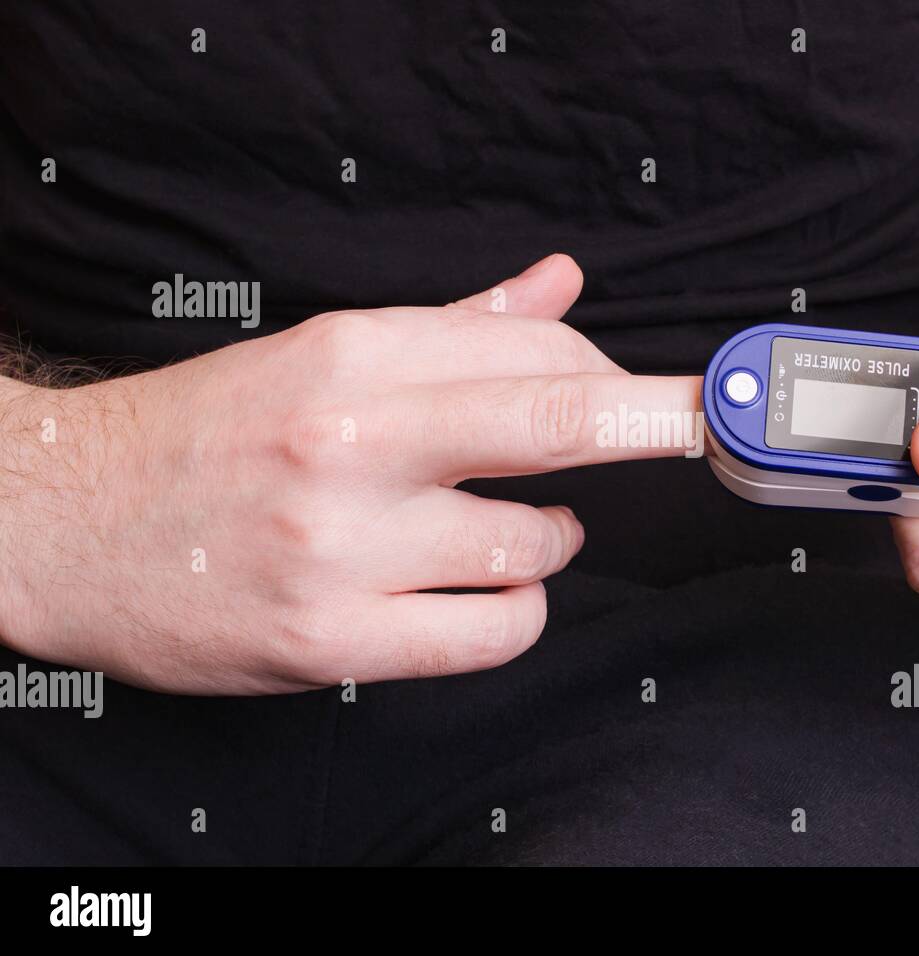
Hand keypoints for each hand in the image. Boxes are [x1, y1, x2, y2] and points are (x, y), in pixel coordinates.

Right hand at [0, 255, 701, 692]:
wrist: (63, 521)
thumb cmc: (205, 432)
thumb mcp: (323, 354)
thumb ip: (456, 325)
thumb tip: (562, 285)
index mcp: (353, 356)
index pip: (535, 353)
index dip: (620, 381)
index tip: (666, 398)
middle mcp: (351, 442)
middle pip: (555, 423)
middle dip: (655, 424)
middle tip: (706, 431)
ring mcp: (340, 548)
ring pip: (532, 544)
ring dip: (553, 540)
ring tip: (518, 530)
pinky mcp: (328, 640)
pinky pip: (488, 635)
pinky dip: (516, 616)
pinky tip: (492, 595)